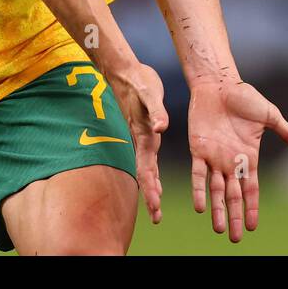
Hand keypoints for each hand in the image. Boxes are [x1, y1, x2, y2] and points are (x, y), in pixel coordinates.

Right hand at [106, 62, 168, 224]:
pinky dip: (152, 174)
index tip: (155, 205)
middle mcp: (142, 139)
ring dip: (151, 188)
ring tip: (155, 208)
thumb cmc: (138, 81)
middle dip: (150, 195)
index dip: (151, 187)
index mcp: (144, 135)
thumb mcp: (150, 94)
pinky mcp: (145, 132)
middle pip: (145, 173)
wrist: (125, 71)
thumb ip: (157, 111)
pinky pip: (148, 158)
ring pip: (146, 168)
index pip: (146, 167)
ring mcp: (142, 137)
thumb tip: (162, 128)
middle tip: (156, 217)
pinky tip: (157, 183)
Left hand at [188, 78, 287, 241]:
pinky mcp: (198, 149)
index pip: (250, 189)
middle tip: (235, 239)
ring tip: (219, 229)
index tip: (253, 227)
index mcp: (248, 156)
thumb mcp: (269, 115)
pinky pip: (198, 175)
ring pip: (215, 190)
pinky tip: (200, 206)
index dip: (252, 208)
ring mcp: (214, 157)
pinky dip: (199, 190)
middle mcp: (230, 162)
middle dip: (234, 216)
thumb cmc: (244, 97)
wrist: (218, 83)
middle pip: (233, 196)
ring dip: (217, 209)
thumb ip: (286, 132)